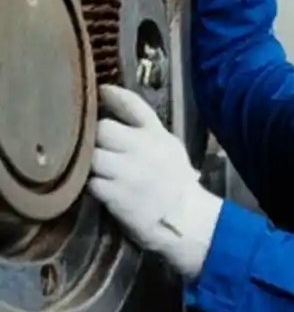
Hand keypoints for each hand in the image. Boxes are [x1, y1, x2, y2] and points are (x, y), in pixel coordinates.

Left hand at [89, 85, 222, 279]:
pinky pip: (91, 182)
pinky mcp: (114, 194)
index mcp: (157, 135)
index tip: (102, 92)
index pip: (132, 104)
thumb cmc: (177, 184)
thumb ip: (147, 130)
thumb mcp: (170, 148)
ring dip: (92, 163)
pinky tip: (102, 189)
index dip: (113, 95)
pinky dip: (93, 185)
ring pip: (92, 155)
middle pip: (102, 129)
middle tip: (99, 147)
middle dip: (97, 138)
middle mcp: (142, 148)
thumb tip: (116, 109)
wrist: (185, 220)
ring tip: (99, 170)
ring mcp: (127, 171)